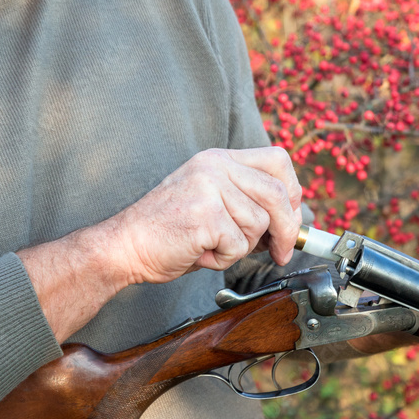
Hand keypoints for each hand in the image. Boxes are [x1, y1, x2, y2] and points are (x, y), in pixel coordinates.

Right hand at [109, 147, 302, 284]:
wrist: (125, 246)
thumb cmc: (169, 231)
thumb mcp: (213, 203)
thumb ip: (248, 202)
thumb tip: (292, 222)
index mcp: (219, 159)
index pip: (278, 161)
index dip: (293, 192)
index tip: (292, 219)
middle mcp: (215, 166)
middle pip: (277, 193)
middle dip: (286, 229)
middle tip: (279, 252)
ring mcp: (209, 188)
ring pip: (259, 224)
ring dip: (241, 247)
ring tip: (211, 246)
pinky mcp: (205, 215)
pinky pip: (238, 245)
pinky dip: (223, 259)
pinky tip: (200, 253)